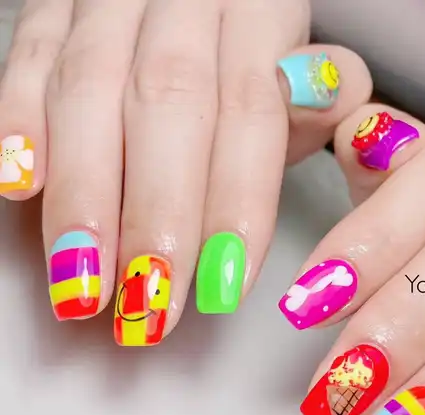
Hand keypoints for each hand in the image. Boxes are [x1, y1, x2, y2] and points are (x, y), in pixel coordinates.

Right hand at [0, 0, 370, 344]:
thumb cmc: (250, 40)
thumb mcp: (300, 64)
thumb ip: (321, 93)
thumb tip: (316, 96)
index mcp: (258, 8)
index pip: (251, 112)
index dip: (236, 204)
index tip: (223, 287)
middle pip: (168, 104)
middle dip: (156, 213)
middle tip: (150, 301)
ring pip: (89, 89)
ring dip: (84, 195)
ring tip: (84, 283)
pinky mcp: (51, 4)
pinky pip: (27, 55)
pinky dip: (18, 122)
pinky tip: (21, 189)